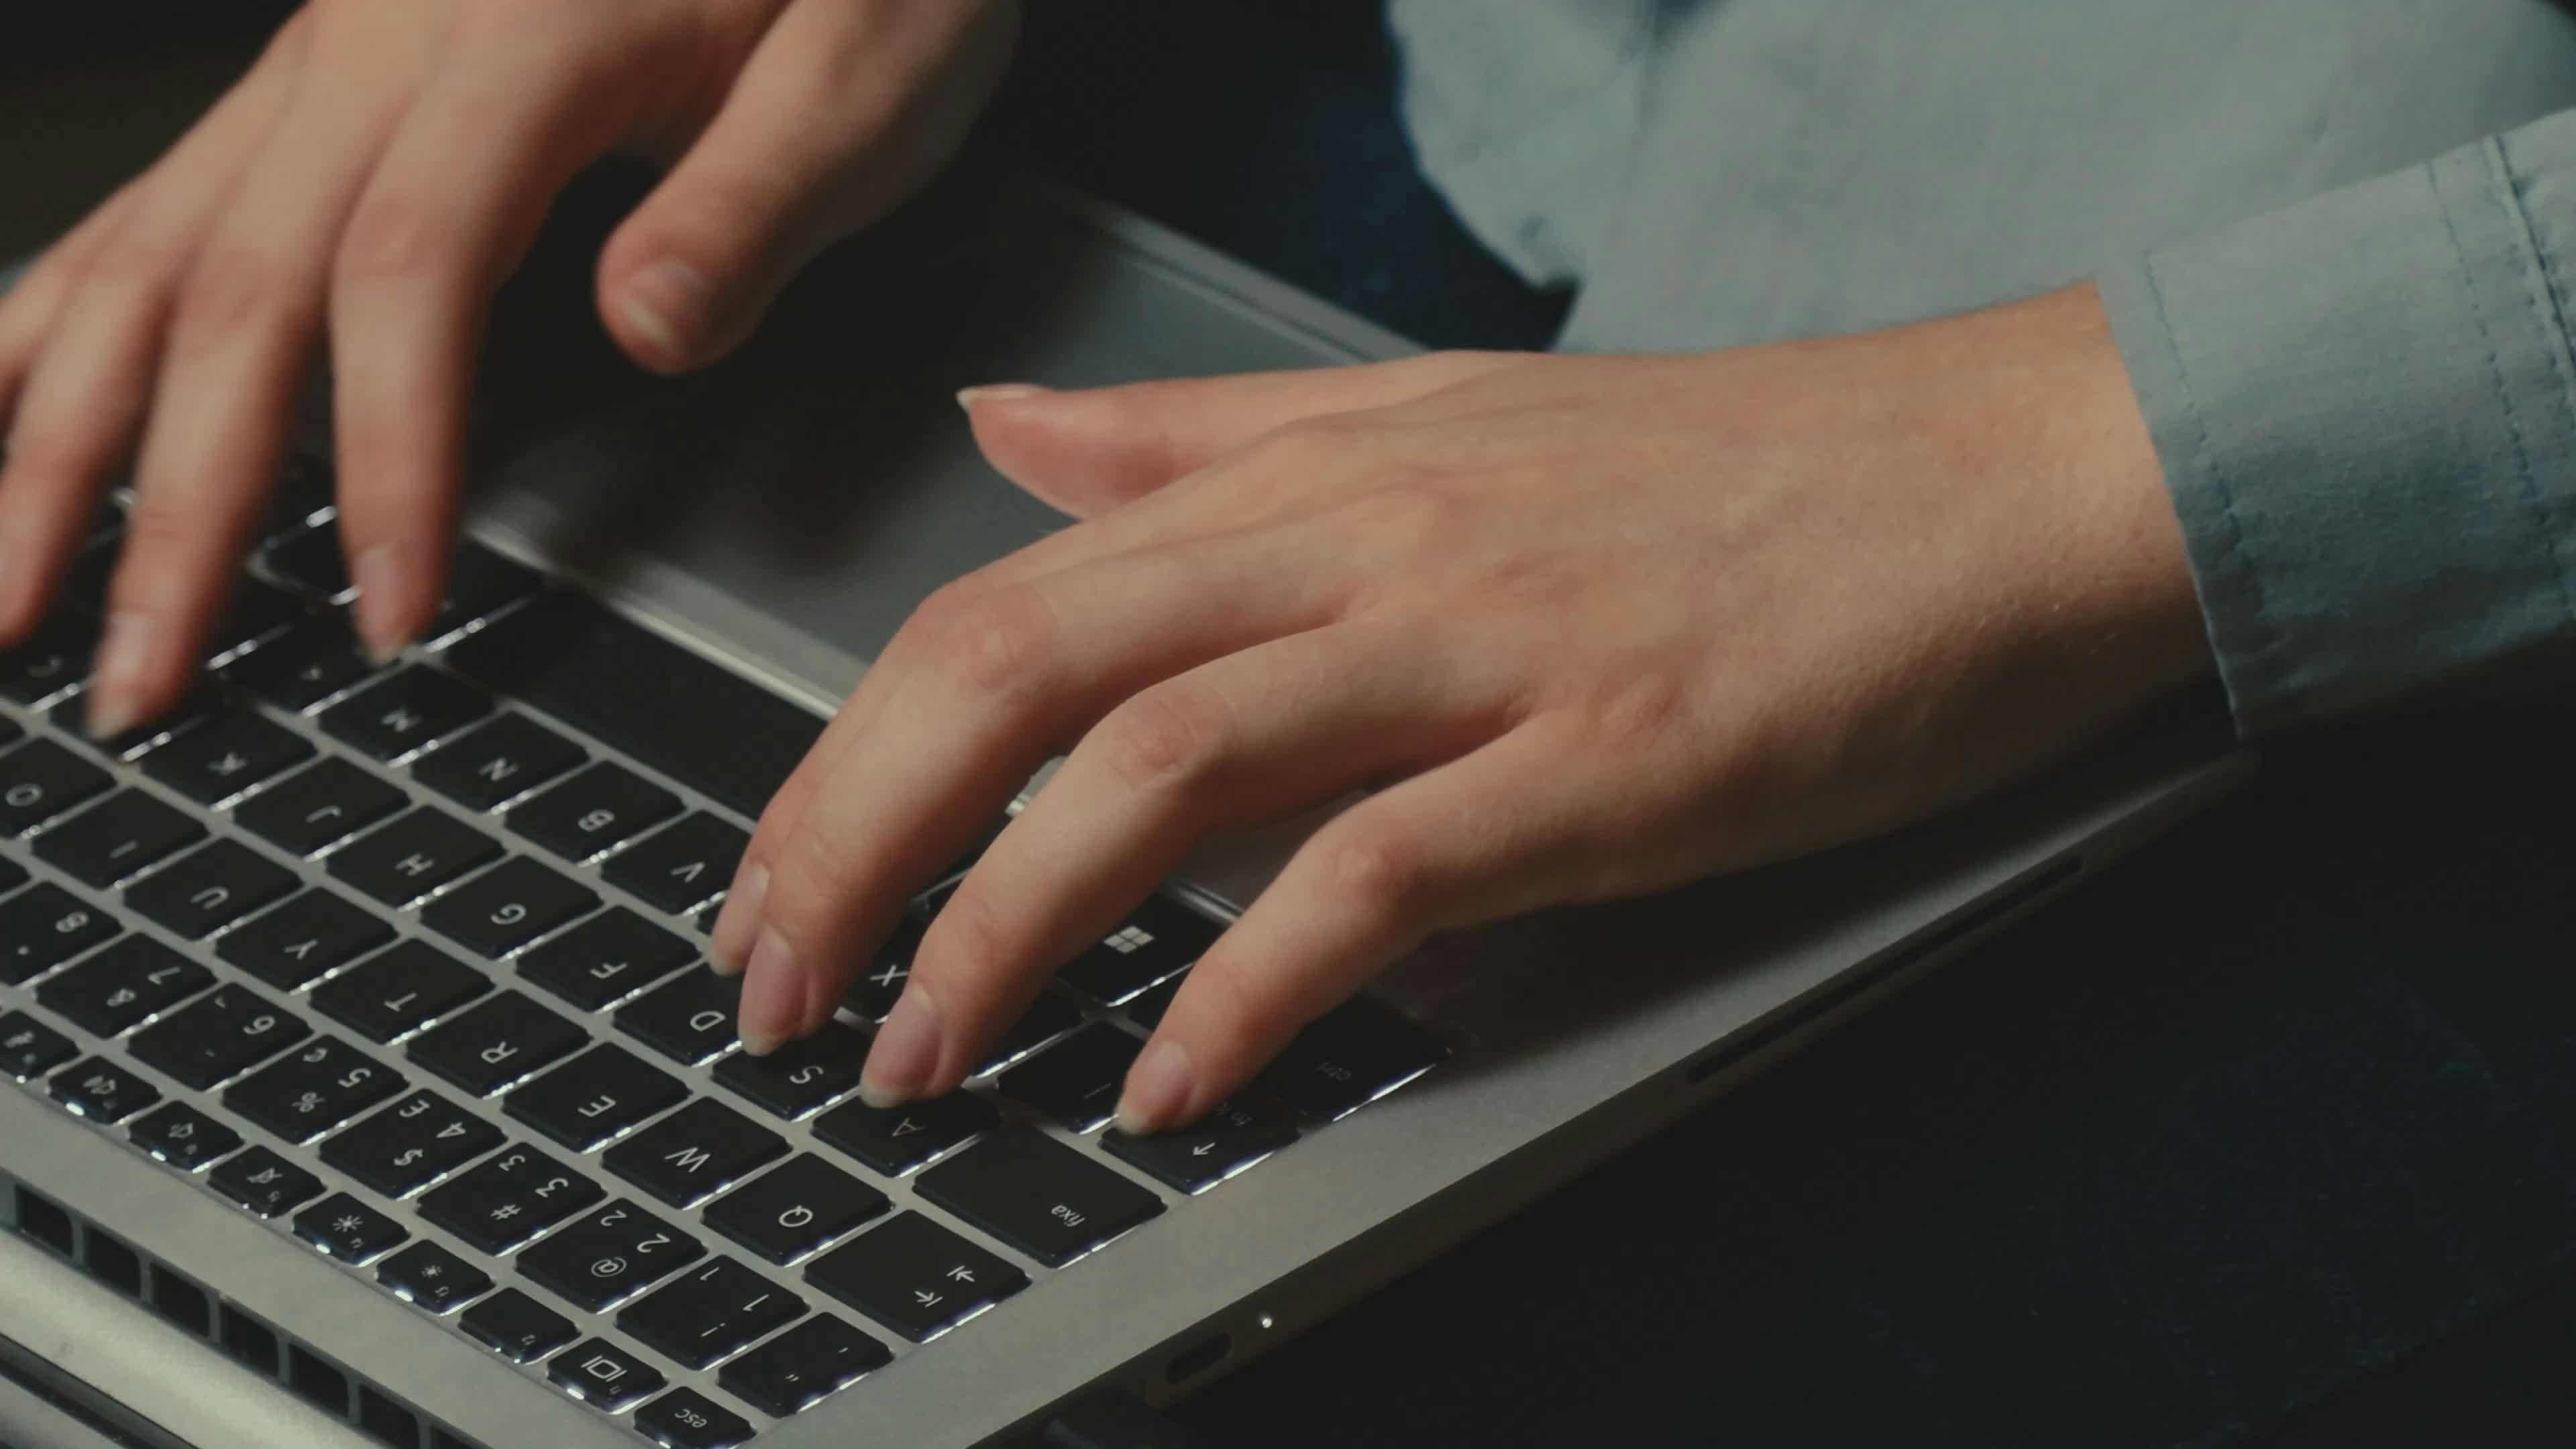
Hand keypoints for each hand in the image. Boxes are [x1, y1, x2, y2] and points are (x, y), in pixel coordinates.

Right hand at [0, 0, 1017, 733]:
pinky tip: (8, 409)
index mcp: (520, 38)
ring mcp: (328, 57)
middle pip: (239, 282)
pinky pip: (157, 203)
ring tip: (11, 598)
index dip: (383, 453)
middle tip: (143, 678)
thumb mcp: (863, 71)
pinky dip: (60, 318)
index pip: (407, 268)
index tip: (387, 605)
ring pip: (155, 249)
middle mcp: (384, 39)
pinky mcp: (318, 80)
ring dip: (65, 434)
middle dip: (176, 500)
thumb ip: (756, 202)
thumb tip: (647, 325)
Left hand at [708, 283, 2213, 1132]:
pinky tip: (1175, 1080)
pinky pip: (1379, 875)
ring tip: (926, 1056)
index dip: (847, 752)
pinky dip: (1254, 988)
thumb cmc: (1742, 474)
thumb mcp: (1443, 417)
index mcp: (1320, 475)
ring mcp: (1489, 645)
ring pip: (1165, 763)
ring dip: (1009, 925)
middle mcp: (1371, 542)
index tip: (775, 882)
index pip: (1007, 597)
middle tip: (777, 991)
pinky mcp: (1610, 757)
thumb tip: (1008, 435)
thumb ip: (1207, 438)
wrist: (2007, 475)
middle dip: (859, 840)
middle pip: (1029, 667)